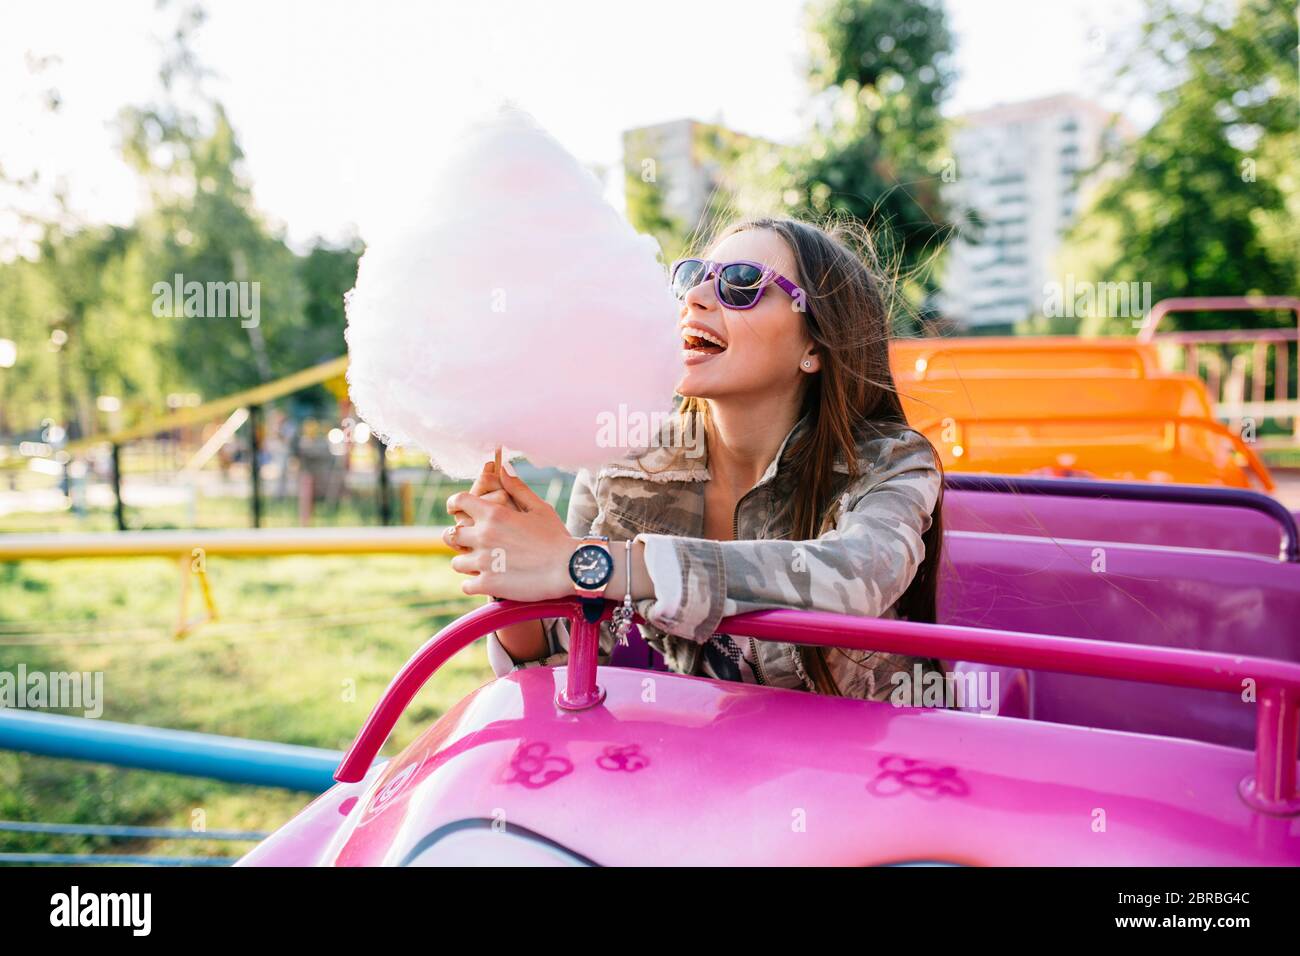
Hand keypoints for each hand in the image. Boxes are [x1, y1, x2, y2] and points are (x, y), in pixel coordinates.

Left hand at [444, 462, 574, 600]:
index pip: (459, 501)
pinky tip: (486, 581)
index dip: (455, 503)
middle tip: (471, 542)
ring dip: (466, 562)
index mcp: (494, 514)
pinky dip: (474, 584)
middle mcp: (483, 536)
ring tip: (481, 564)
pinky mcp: (488, 584)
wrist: (568, 568)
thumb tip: (502, 467)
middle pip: (451, 535)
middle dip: (458, 537)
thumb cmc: (556, 536)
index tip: (457, 509)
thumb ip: (517, 488)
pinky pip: (466, 585)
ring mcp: (484, 562)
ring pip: (457, 562)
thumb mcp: (539, 508)